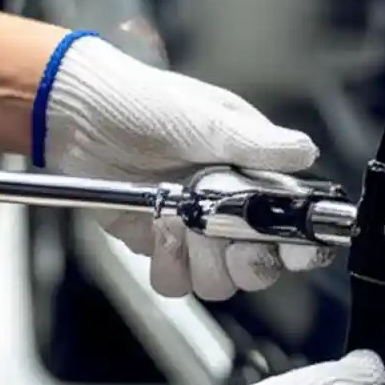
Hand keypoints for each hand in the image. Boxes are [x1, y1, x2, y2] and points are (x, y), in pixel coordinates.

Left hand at [45, 35, 334, 299]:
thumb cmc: (145, 101)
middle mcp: (234, 210)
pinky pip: (178, 283)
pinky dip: (168, 264)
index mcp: (256, 175)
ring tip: (177, 221)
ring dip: (201, 260)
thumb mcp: (206, 117)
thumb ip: (257, 144)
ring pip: (221, 282)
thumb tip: (305, 153)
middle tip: (223, 232)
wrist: (79, 117)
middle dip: (246, 258)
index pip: (297, 222)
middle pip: (264, 266)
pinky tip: (154, 228)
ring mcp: (197, 233)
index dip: (302, 243)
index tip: (293, 248)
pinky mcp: (161, 247)